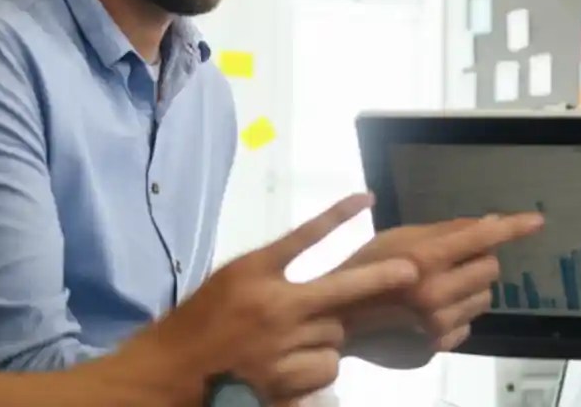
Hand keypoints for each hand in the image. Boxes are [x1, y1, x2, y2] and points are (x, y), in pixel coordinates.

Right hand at [116, 193, 418, 404]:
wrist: (170, 372)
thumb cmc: (203, 318)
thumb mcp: (235, 276)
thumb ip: (278, 262)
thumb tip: (324, 239)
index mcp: (256, 277)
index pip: (303, 238)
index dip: (337, 216)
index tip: (368, 197)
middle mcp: (272, 311)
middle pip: (341, 293)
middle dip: (375, 284)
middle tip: (409, 274)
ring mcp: (279, 350)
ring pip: (337, 337)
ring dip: (332, 335)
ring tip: (304, 337)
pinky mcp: (282, 383)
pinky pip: (326, 370)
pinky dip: (322, 366)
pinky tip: (299, 362)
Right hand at [338, 212, 544, 364]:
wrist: (337, 320)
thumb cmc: (366, 268)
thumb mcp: (398, 238)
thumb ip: (446, 231)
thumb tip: (492, 223)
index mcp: (425, 260)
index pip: (482, 239)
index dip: (513, 227)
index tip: (537, 221)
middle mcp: (435, 294)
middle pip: (490, 269)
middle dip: (479, 260)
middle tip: (455, 260)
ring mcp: (437, 326)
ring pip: (484, 298)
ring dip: (471, 288)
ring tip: (441, 286)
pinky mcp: (437, 348)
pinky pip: (467, 324)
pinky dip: (457, 314)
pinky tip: (430, 311)